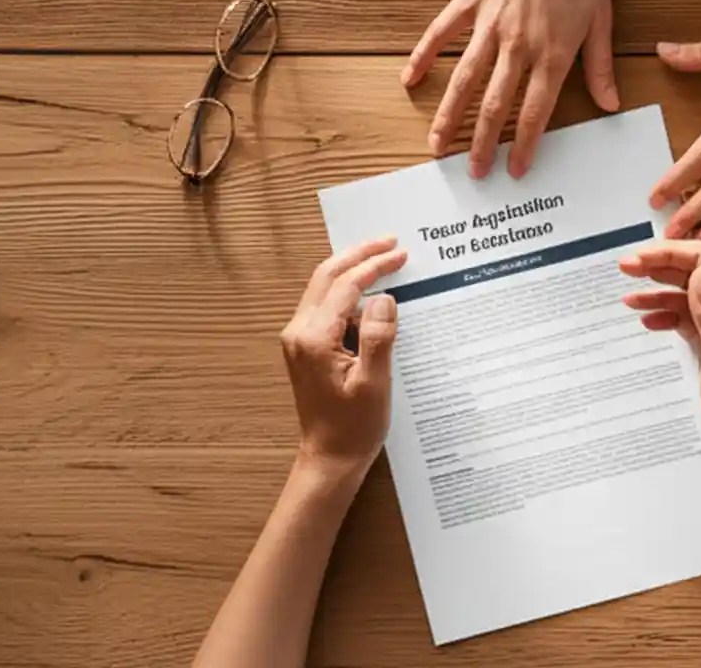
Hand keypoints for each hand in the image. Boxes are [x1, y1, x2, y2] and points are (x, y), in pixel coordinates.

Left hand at [280, 236, 407, 465]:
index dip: (374, 266)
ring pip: (325, 289)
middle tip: (390, 242)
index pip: (345, 286)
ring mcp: (299, 339)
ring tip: (385, 261)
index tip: (401, 254)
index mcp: (314, 338)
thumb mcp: (373, 384)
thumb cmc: (353, 428)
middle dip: (359, 256)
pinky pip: (327, 308)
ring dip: (353, 271)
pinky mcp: (306, 347)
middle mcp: (299, 332)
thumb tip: (385, 299)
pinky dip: (349, 294)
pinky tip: (373, 296)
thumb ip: (378, 338)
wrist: (329, 459)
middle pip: (327, 276)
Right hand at [402, 0, 617, 178]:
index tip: (515, 170)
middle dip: (482, 144)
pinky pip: (442, 33)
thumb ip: (600, 65)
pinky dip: (423, 56)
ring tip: (437, 145)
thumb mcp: (601, 16)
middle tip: (473, 172)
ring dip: (450, 116)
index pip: (535, 112)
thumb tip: (610, 104)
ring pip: (465, 79)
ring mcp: (490, 24)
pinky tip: (409, 80)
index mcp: (553, 54)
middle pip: (495, 105)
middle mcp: (518, 46)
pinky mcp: (470, 2)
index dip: (524, 145)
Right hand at [618, 240, 700, 443]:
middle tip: (624, 268)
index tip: (637, 258)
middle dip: (657, 266)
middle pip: (692, 270)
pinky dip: (665, 313)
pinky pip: (686, 313)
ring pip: (685, 291)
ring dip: (657, 291)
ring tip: (628, 298)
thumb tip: (698, 275)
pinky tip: (648, 321)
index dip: (668, 254)